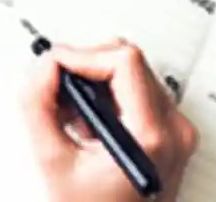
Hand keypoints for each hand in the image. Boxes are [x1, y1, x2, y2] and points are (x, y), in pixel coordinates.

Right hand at [21, 40, 198, 201]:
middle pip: (128, 61)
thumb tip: (44, 65)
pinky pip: (137, 92)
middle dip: (84, 69)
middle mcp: (174, 130)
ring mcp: (177, 132)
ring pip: (132, 72)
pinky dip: (105, 98)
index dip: (82, 55)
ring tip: (70, 117)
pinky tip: (86, 125)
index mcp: (151, 136)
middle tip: (56, 92)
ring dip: (93, 84)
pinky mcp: (171, 134)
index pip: (124, 61)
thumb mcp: (51, 160)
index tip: (55, 65)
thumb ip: (38, 104)